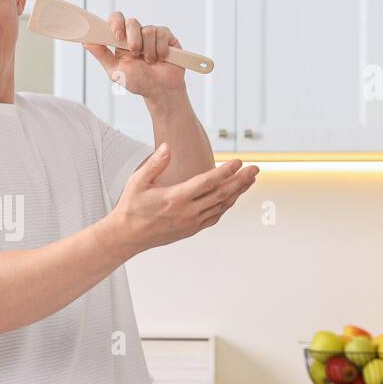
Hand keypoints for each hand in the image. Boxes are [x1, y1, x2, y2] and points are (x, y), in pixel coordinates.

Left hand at [83, 12, 186, 100]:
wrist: (160, 91)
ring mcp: (152, 34)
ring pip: (148, 30)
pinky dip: (160, 50)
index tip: (117, 37)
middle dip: (133, 39)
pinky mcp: (167, 36)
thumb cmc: (138, 82)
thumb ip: (102, 55)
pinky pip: (162, 34)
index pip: (116, 20)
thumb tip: (86, 42)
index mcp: (122, 40)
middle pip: (132, 22)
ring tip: (150, 61)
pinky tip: (161, 58)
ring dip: (148, 50)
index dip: (116, 23)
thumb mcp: (115, 71)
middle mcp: (136, 34)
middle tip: (136, 54)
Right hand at [101, 147, 258, 257]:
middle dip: (241, 180)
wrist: (127, 236)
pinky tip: (233, 197)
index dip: (225, 171)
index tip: (238, 162)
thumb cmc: (131, 207)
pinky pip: (214, 217)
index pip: (207, 182)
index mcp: (176, 198)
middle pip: (222, 195)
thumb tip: (167, 147)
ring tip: (249, 180)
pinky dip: (226, 206)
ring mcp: (191, 223)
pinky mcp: (191, 230)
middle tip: (255, 169)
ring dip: (238, 193)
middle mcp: (187, 212)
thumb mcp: (138, 181)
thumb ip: (155, 163)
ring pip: (221, 206)